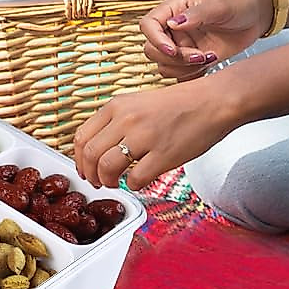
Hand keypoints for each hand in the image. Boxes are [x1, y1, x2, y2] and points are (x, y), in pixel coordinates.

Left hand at [73, 76, 231, 189]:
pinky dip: (134, 186)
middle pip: (90, 154)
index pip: (81, 136)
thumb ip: (116, 121)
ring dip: (108, 182)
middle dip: (90, 175)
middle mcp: (125, 119)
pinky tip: (140, 181)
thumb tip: (97, 147)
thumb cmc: (176, 104)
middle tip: (98, 182)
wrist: (211, 102)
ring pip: (107, 168)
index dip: (78, 159)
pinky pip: (136, 179)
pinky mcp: (163, 155)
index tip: (84, 169)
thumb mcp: (137, 103)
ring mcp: (144, 137)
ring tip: (116, 183)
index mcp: (116, 106)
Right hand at [140, 0, 269, 79]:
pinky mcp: (193, 60)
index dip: (156, 40)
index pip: (148, 25)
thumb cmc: (238, 2)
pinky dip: (192, 76)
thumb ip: (196, 14)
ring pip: (165, 65)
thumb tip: (174, 23)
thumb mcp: (219, 5)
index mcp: (174, 10)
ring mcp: (183, 45)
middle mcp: (174, 29)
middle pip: (152, 49)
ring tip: (208, 58)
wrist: (256, 17)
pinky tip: (209, 65)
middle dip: (175, 58)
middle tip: (198, 55)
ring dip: (184, 68)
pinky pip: (180, 74)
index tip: (172, 49)